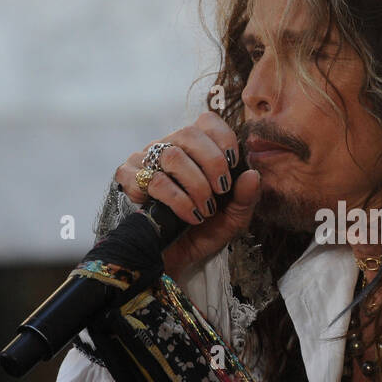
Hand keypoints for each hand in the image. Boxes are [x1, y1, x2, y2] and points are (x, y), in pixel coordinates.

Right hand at [116, 111, 261, 278]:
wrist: (173, 260)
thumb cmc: (202, 233)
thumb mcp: (233, 219)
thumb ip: (246, 198)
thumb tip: (252, 174)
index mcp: (193, 149)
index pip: (206, 121)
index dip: (223, 137)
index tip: (234, 163)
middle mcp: (167, 148)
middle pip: (189, 133)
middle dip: (212, 163)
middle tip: (221, 191)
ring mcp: (145, 161)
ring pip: (172, 156)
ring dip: (196, 185)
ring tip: (205, 209)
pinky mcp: (128, 179)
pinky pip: (153, 179)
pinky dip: (177, 200)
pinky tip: (189, 216)